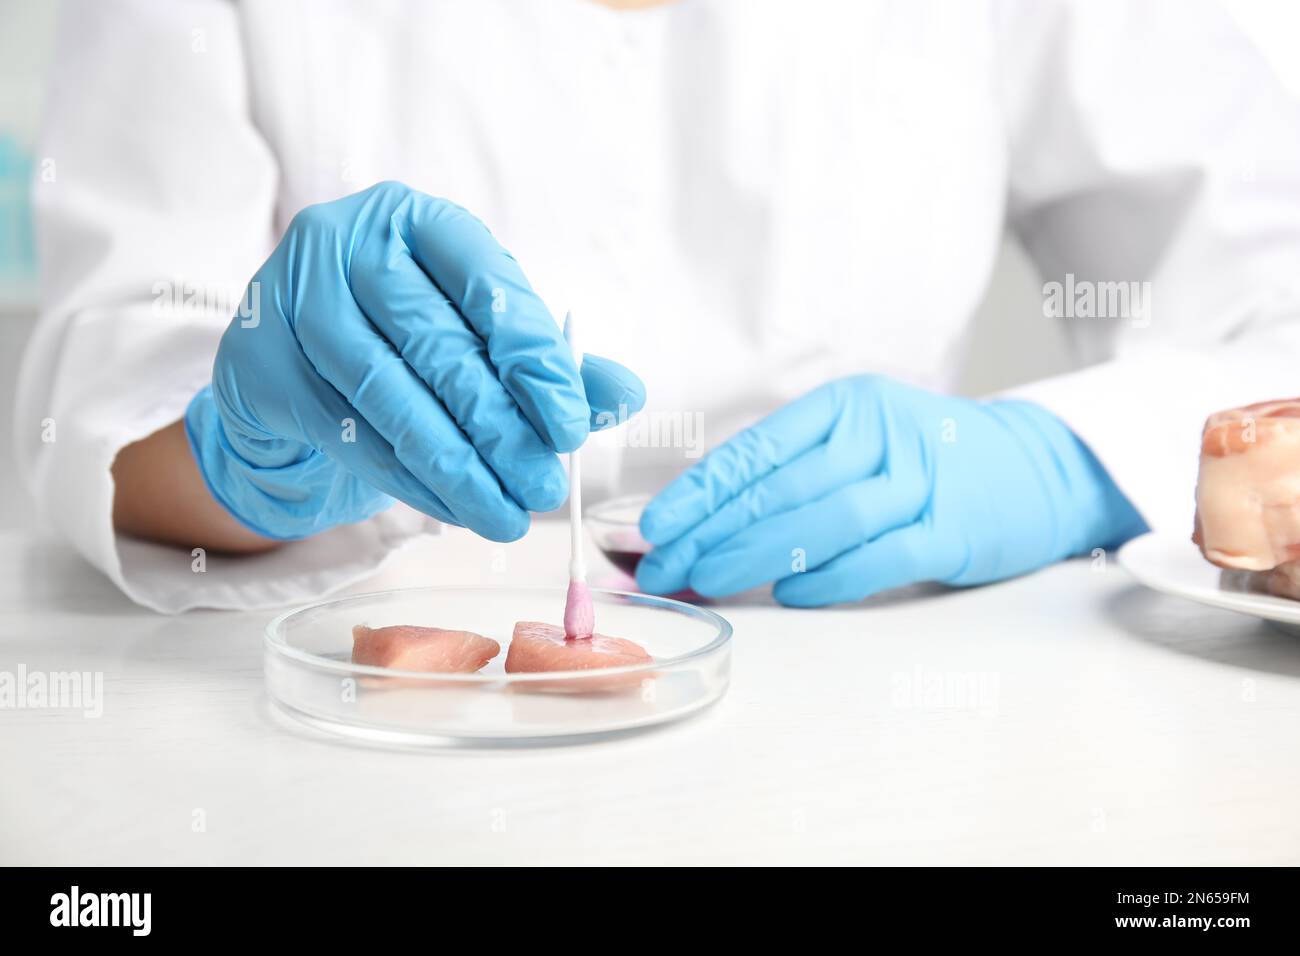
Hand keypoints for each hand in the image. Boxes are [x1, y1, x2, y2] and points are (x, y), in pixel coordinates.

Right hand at [185, 181, 643, 540]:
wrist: (292, 352)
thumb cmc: (404, 332)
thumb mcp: (477, 331)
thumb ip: (546, 360)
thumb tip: (624, 394)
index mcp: (417, 220)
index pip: (485, 285)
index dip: (532, 361)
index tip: (570, 427)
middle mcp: (347, 244)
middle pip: (436, 347)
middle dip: (499, 428)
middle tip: (543, 487)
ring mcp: (292, 300)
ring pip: (389, 398)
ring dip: (455, 468)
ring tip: (506, 515)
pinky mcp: (262, 364)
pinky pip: (348, 435)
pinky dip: (408, 480)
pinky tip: (452, 507)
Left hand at [636, 375, 1145, 605]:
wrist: (1037, 468)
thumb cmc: (927, 461)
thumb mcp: (861, 441)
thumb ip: (794, 474)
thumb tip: (703, 524)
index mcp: (848, 405)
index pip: (757, 449)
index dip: (699, 491)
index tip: (653, 526)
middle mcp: (882, 434)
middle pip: (780, 487)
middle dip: (710, 531)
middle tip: (664, 567)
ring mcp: (921, 482)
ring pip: (822, 520)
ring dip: (754, 554)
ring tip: (707, 580)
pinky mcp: (953, 531)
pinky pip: (878, 558)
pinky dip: (828, 578)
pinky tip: (787, 594)